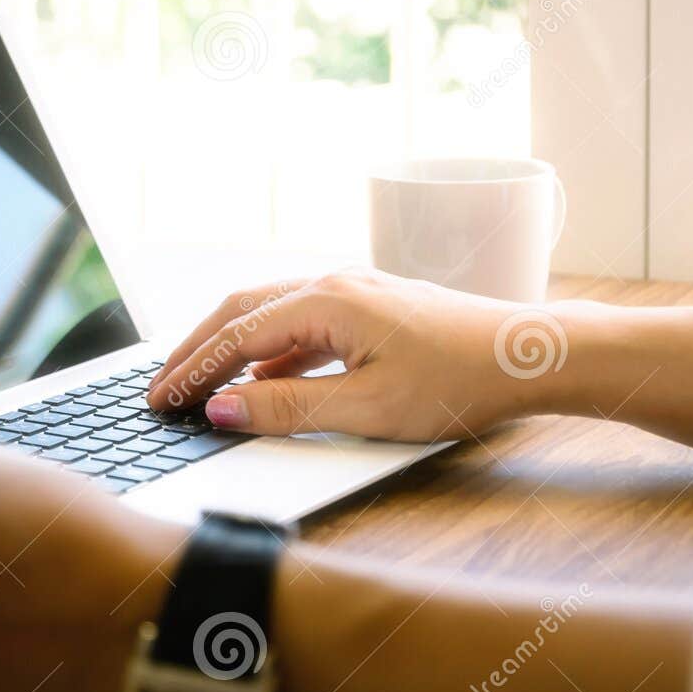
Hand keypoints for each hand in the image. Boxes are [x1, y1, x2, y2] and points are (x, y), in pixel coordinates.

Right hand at [146, 268, 549, 440]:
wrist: (533, 355)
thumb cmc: (460, 380)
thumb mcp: (367, 408)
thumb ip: (287, 408)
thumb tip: (221, 408)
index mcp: (325, 301)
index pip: (235, 336)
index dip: (192, 371)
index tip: (160, 401)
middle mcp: (334, 283)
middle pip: (241, 311)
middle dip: (197, 350)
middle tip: (163, 388)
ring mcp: (355, 291)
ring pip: (271, 313)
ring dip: (231, 347)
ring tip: (201, 383)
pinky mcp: (373, 307)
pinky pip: (303, 323)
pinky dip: (270, 350)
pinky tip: (266, 379)